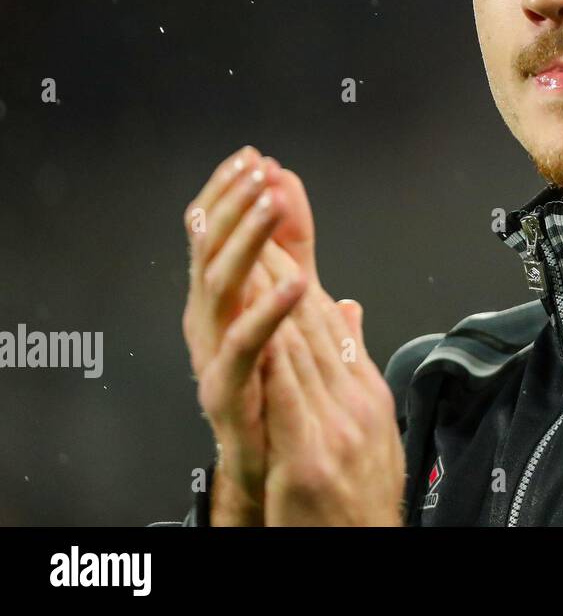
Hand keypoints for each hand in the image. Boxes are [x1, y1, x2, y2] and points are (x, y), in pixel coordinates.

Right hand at [182, 146, 304, 523]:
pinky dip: (271, 309)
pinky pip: (246, 344)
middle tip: (259, 170)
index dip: (229, 191)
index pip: (214, 231)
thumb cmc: (276, 383)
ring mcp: (212, 353)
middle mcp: (207, 319)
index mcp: (222, 298)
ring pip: (218, 284)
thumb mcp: (292, 302)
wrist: (270, 462)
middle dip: (234, 204)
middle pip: (209, 248)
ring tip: (273, 204)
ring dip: (246, 239)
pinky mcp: (227, 389)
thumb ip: (294, 249)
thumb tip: (292, 190)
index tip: (253, 156)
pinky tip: (300, 282)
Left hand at [257, 240, 404, 525]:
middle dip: (285, 267)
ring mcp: (338, 426)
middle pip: (317, 324)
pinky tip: (259, 327)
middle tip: (262, 221)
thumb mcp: (367, 425)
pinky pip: (289, 398)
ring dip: (274, 297)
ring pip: (302, 349)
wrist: (364, 549)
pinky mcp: (313, 456)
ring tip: (253, 255)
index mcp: (365, 392)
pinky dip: (274, 357)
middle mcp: (356, 401)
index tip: (278, 236)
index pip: (331, 322)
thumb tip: (353, 313)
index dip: (301, 274)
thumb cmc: (360, 498)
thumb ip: (355, 366)